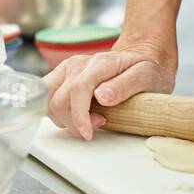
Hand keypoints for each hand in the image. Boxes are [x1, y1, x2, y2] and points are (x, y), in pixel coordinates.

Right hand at [42, 42, 175, 139]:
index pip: (78, 90)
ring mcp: (66, 69)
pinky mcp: (61, 76)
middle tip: (98, 124)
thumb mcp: (147, 77)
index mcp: (100, 63)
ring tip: (89, 119)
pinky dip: (58, 113)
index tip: (88, 133)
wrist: (138, 60)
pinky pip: (46, 98)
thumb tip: (102, 97)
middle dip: (75, 122)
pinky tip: (77, 114)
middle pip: (59, 100)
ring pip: (47, 101)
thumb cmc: (145, 71)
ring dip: (64, 118)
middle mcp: (78, 64)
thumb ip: (125, 85)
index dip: (79, 116)